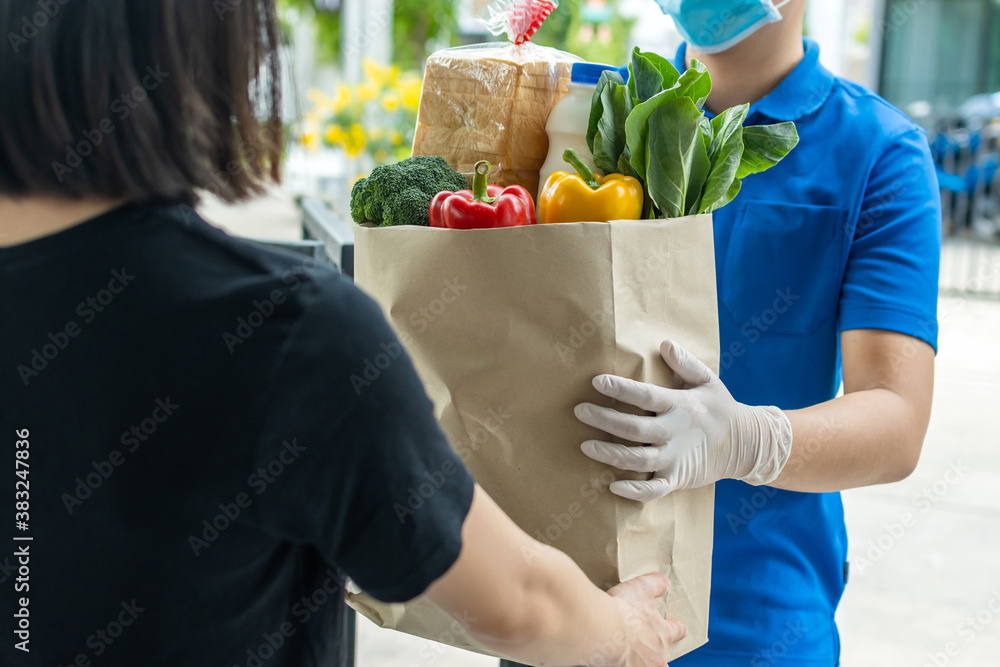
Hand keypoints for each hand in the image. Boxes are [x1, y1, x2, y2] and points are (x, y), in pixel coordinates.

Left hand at [574, 339, 791, 501]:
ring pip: (637, 459)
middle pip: (634, 429)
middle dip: (605, 420)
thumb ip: (685, 363)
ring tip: (585, 446)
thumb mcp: (708, 381)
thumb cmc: (719, 408)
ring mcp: (675, 458)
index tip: (597, 381)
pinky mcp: (677, 479)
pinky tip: (613, 486)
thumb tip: (665, 343)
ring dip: (610, 455)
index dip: (621, 389)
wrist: (746, 443)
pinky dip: (634, 491)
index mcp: (680, 406)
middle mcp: (674, 433)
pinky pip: (653, 489)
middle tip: (580, 411)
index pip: (646, 396)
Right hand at [605, 574, 686, 666]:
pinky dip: (620, 664)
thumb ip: (655, 585)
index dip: (678, 628)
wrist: (599, 630)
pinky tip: (612, 660)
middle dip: (658, 656)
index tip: (680, 628)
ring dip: (642, 663)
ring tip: (632, 658)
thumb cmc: (622, 611)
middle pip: (664, 661)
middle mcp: (655, 656)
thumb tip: (665, 583)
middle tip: (648, 648)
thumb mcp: (641, 588)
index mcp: (663, 634)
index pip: (678, 632)